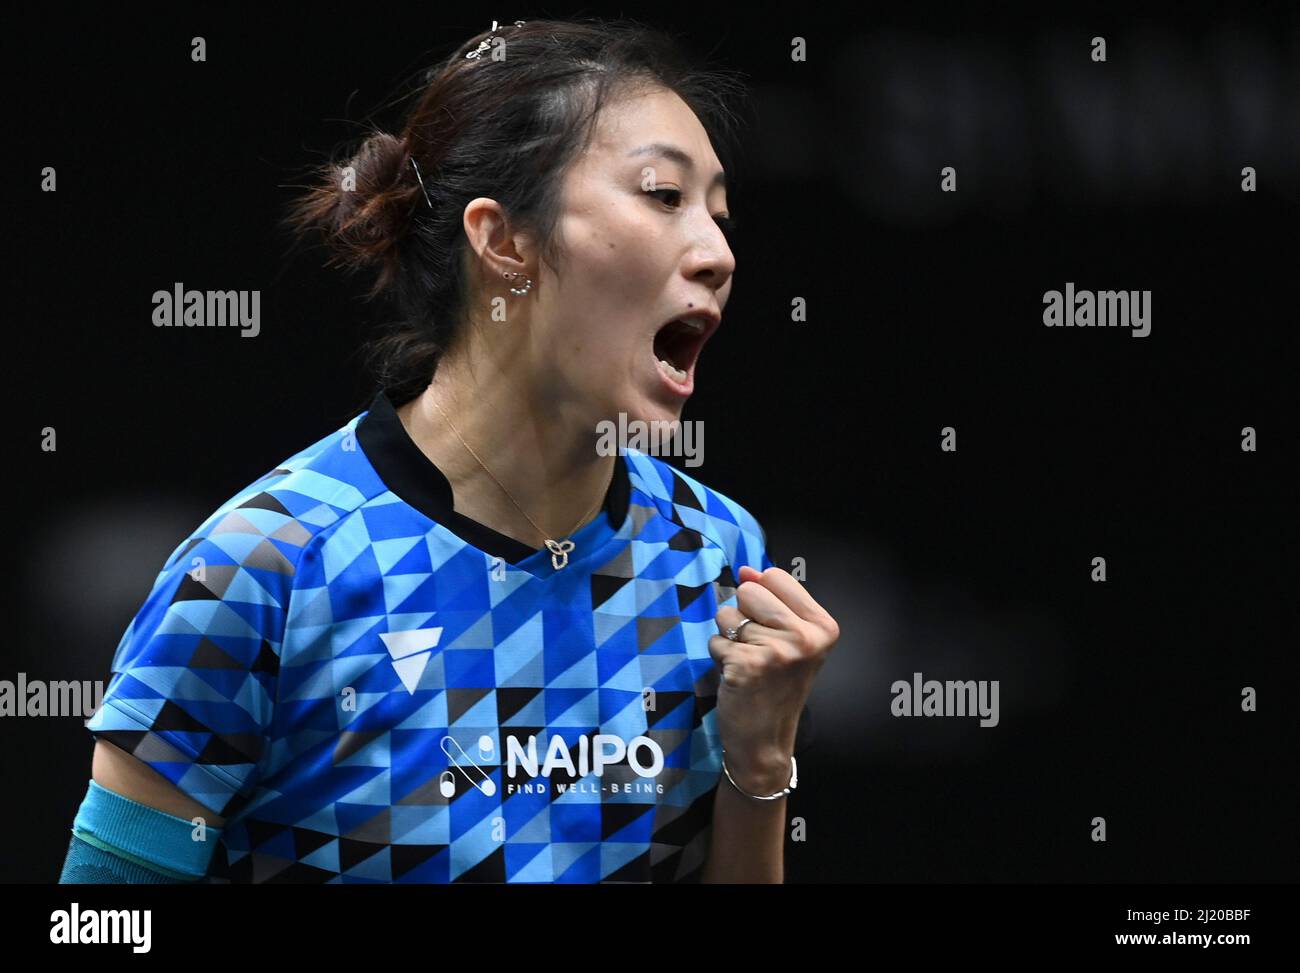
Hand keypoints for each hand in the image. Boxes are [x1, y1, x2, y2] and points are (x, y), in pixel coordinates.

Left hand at [708, 565, 838, 792]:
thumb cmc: (775, 685)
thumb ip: (772, 601)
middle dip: (742, 616)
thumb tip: (746, 570)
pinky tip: (737, 677)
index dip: (761, 598)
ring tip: (748, 664)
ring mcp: (777, 652)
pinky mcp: (747, 664)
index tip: (771, 628)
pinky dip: (719, 657)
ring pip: (728, 615)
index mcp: (823, 626)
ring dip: (729, 638)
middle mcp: (805, 637)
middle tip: (757, 649)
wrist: (765, 740)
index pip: (775, 576)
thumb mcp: (789, 639)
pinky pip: (715, 640)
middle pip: (748, 591)